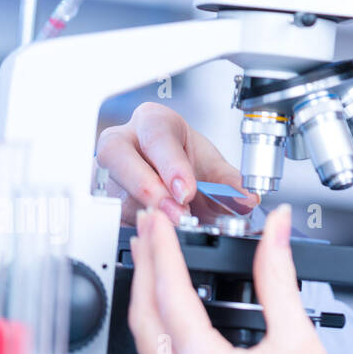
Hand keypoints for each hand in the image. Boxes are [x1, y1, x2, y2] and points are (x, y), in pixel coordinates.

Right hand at [97, 102, 260, 225]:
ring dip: (145, 210)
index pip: (156, 137)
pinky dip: (138, 224)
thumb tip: (247, 198)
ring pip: (114, 188)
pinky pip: (114, 212)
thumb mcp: (209, 162)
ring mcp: (108, 171)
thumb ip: (229, 180)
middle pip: (119, 156)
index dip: (171, 165)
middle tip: (177, 210)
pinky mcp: (106, 199)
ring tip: (174, 223)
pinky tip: (158, 231)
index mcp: (152, 122)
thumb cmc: (183, 156)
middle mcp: (122, 142)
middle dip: (149, 187)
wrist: (166, 169)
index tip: (187, 190)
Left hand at [127, 203, 343, 353]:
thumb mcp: (298, 337)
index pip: (171, 295)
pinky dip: (157, 315)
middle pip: (143, 314)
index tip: (162, 222)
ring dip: (146, 289)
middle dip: (145, 263)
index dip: (164, 251)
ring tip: (155, 254)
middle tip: (149, 225)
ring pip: (144, 335)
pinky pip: (156, 352)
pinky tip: (168, 298)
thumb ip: (279, 278)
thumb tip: (276, 231)